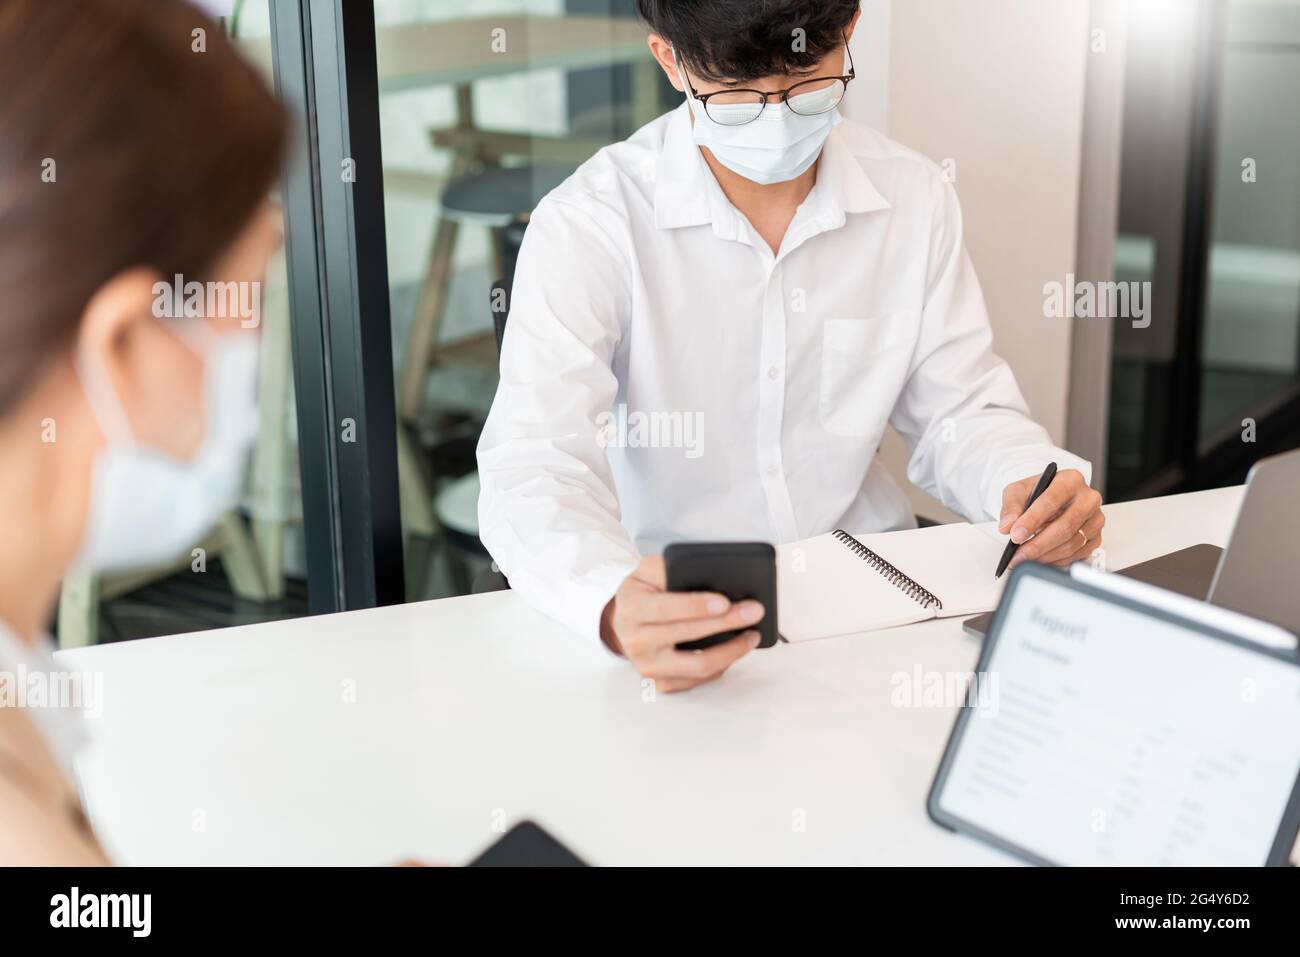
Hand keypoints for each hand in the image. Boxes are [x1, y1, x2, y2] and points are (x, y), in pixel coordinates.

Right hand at [600, 555, 763, 693]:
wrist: (624, 623)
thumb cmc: (644, 593)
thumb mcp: (649, 571)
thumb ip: (670, 567)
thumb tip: (708, 573)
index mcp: (632, 608)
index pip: (666, 608)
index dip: (696, 606)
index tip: (725, 601)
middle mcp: (636, 641)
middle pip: (688, 635)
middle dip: (726, 622)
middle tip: (754, 611)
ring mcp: (648, 666)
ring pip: (698, 665)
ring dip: (732, 650)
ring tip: (752, 634)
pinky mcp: (661, 683)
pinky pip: (699, 679)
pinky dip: (723, 664)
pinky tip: (736, 649)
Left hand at [999, 468, 1103, 570]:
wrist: (1050, 499)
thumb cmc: (1037, 493)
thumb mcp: (1018, 492)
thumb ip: (1011, 507)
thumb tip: (1007, 526)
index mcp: (1070, 480)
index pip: (1051, 500)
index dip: (1032, 520)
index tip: (1016, 535)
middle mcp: (1088, 498)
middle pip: (1065, 526)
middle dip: (1038, 544)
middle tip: (1018, 555)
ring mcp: (1095, 519)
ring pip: (1072, 543)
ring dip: (1045, 556)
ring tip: (1025, 559)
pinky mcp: (1096, 537)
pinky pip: (1077, 555)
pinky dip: (1056, 561)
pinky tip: (1040, 560)